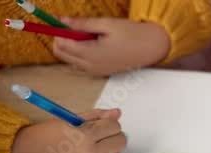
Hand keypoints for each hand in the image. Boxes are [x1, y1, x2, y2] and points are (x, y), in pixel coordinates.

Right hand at [11, 109, 126, 152]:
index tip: (99, 123)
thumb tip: (117, 113)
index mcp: (85, 137)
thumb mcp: (69, 120)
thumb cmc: (46, 134)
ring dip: (108, 147)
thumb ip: (95, 116)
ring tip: (89, 144)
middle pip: (120, 142)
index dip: (108, 122)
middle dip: (113, 135)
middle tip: (99, 133)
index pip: (114, 126)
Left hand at [53, 18, 170, 75]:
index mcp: (91, 54)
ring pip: (68, 60)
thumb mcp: (106, 24)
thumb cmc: (131, 34)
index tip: (64, 22)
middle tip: (76, 28)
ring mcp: (95, 71)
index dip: (59, 31)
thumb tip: (62, 21)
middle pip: (61, 54)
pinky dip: (79, 54)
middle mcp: (90, 66)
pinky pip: (80, 64)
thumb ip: (82, 24)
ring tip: (87, 37)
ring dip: (71, 47)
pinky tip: (92, 45)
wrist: (151, 47)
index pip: (61, 44)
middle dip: (63, 40)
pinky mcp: (100, 72)